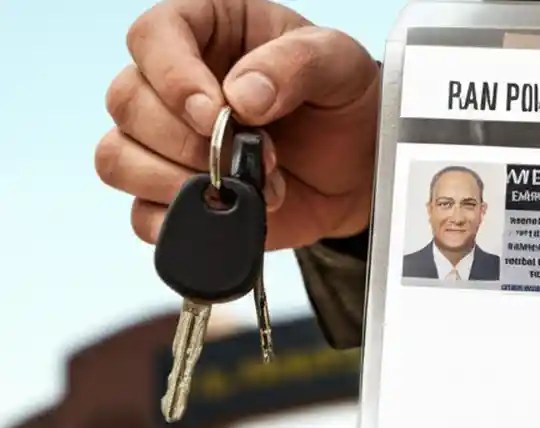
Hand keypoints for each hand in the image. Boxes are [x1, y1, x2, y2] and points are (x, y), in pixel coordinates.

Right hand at [95, 0, 379, 249]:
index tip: (215, 112)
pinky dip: (185, 221)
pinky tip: (234, 211)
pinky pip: (143, 216)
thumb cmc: (342, 99)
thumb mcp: (338, 62)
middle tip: (256, 153)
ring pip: (119, 159)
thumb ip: (294, 65)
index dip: (173, 77)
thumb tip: (241, 96)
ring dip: (181, 182)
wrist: (358, 164)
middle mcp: (171, 83)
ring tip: (249, 185)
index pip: (150, 37)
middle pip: (127, 102)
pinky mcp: (175, 198)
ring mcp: (165, 142)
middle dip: (190, 139)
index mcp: (203, 30)